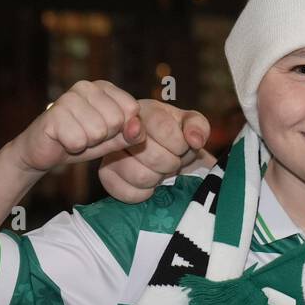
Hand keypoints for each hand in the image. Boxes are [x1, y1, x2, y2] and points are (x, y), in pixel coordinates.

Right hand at [11, 80, 143, 173]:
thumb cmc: (84, 141)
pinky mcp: (53, 114)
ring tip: (75, 136)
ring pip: (98, 132)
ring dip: (87, 143)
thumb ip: (132, 133)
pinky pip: (78, 141)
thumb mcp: (114, 139)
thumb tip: (137, 127)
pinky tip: (63, 140)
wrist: (45, 151)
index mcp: (104, 87)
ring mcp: (68, 98)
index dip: (121, 128)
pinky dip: (73, 148)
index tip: (105, 129)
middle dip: (104, 137)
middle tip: (87, 135)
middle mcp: (86, 86)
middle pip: (116, 120)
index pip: (132, 109)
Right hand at [97, 99, 213, 202]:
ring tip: (160, 170)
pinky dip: (145, 192)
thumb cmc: (176, 134)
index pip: (163, 129)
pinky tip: (149, 183)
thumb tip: (194, 140)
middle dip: (171, 162)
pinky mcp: (106, 175)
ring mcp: (110, 153)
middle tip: (172, 160)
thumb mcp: (191, 123)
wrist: (165, 151)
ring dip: (158, 177)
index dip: (180, 144)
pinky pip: (128, 193)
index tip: (183, 146)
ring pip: (140, 176)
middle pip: (153, 156)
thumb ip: (198, 126)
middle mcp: (121, 129)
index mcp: (143, 111)